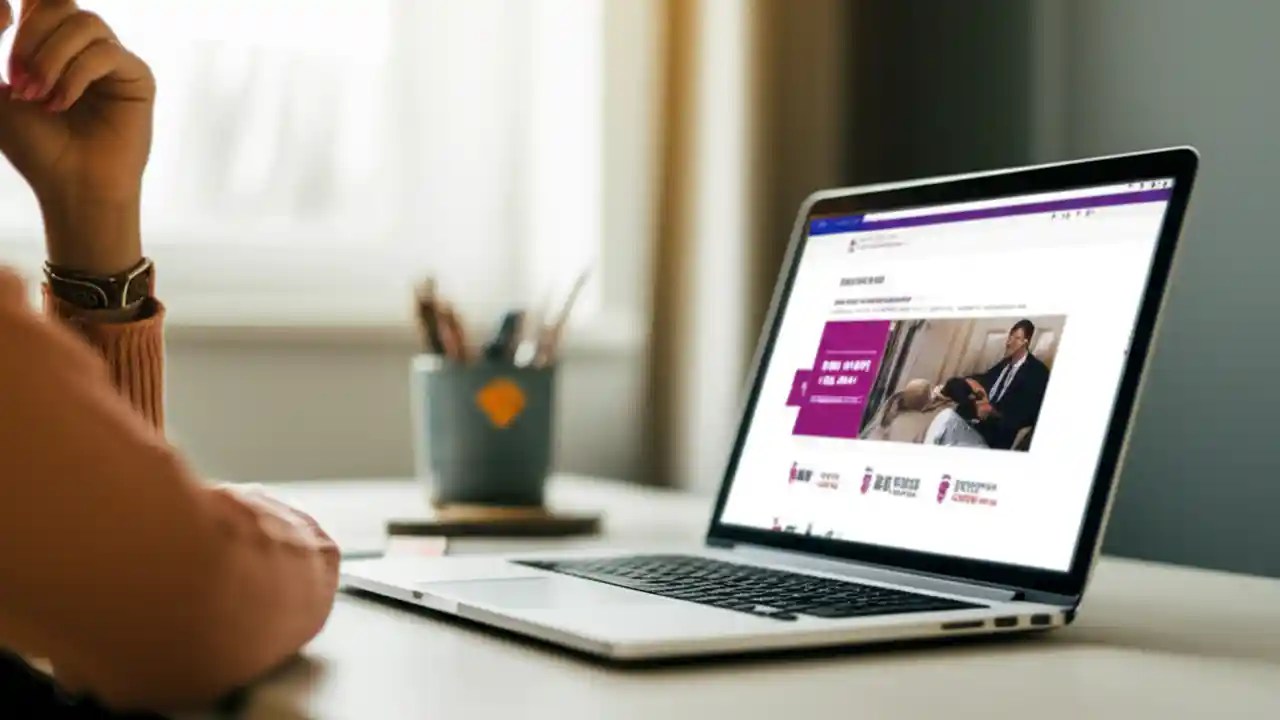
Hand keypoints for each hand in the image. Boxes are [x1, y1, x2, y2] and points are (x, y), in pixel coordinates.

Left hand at [0, 0, 153, 274]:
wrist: (70, 186)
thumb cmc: (35, 146)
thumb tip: (7, 6)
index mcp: (54, 45)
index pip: (41, 2)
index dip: (23, 13)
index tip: (6, 41)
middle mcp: (86, 47)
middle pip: (59, 4)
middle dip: (29, 38)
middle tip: (17, 83)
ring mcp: (113, 60)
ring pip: (84, 22)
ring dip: (52, 57)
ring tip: (38, 96)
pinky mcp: (137, 77)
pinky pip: (105, 53)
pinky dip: (75, 76)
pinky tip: (61, 104)